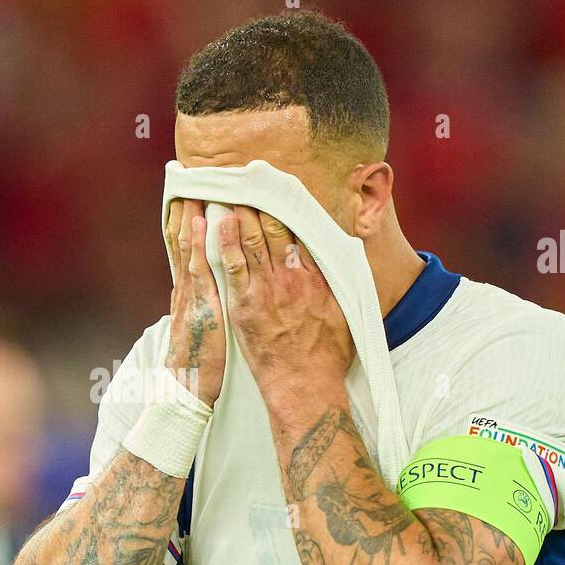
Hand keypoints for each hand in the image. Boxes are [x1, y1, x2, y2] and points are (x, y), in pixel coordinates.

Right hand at [164, 199, 225, 405]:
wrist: (187, 387)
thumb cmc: (199, 360)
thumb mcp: (200, 324)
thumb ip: (205, 302)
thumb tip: (210, 288)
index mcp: (186, 290)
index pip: (183, 246)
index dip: (183, 219)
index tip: (186, 193)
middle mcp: (185, 287)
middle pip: (181, 238)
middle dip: (182, 208)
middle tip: (184, 177)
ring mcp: (190, 294)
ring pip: (187, 246)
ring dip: (188, 215)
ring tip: (191, 186)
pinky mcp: (199, 303)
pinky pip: (199, 267)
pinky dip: (196, 242)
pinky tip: (200, 222)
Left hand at [218, 207, 353, 410]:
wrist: (305, 385)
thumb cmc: (328, 355)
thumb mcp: (347, 313)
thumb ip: (341, 283)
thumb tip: (346, 259)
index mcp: (318, 276)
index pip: (302, 230)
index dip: (288, 206)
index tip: (279, 188)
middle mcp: (293, 276)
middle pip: (275, 227)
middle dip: (261, 200)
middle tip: (248, 180)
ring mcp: (267, 288)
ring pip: (252, 238)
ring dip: (241, 212)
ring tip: (229, 192)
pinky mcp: (244, 303)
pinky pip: (232, 263)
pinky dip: (225, 239)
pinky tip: (218, 221)